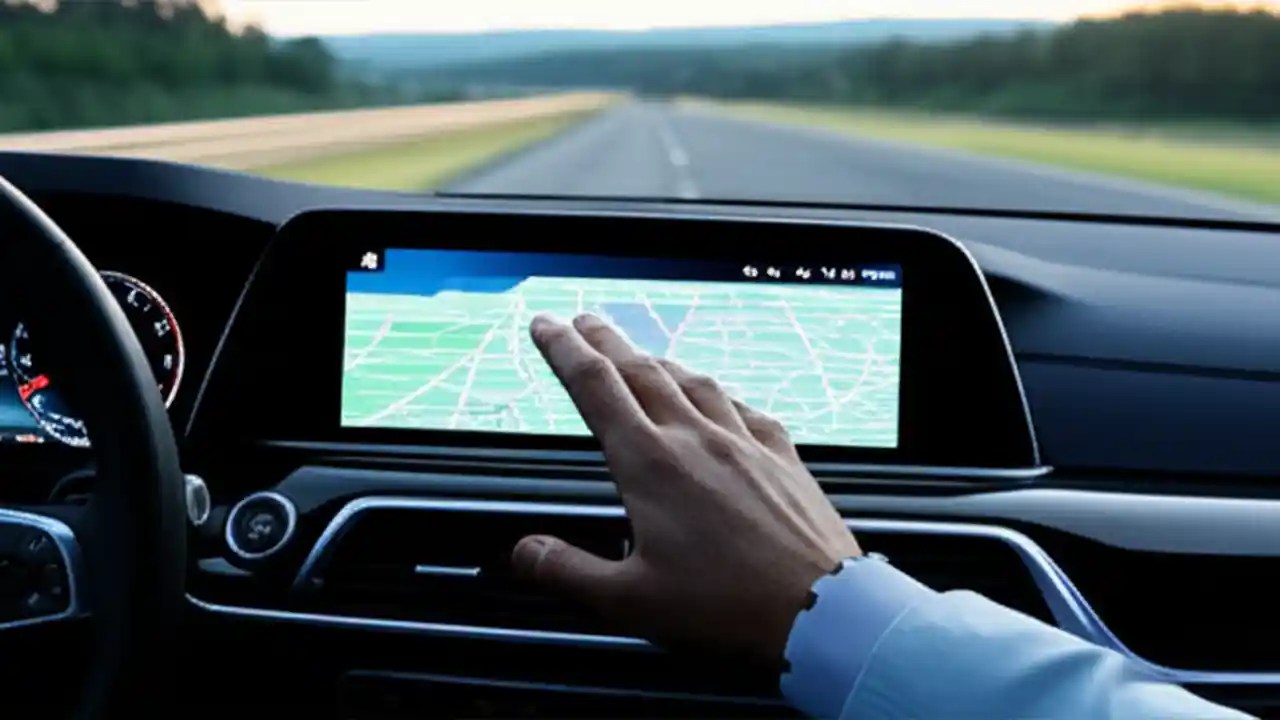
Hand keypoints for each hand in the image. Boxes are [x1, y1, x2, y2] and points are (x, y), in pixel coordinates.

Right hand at [511, 313, 860, 663]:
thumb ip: (568, 572)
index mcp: (650, 465)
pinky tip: (719, 400)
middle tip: (582, 320)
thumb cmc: (725, 609)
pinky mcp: (782, 458)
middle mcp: (696, 439)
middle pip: (640, 371)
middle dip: (604, 341)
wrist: (822, 610)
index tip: (547, 327)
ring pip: (693, 382)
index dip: (564, 351)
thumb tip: (524, 551)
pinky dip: (719, 395)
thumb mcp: (629, 602)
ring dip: (658, 362)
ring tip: (640, 355)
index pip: (595, 388)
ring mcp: (744, 443)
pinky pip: (744, 409)